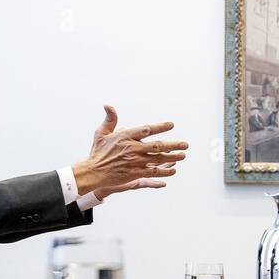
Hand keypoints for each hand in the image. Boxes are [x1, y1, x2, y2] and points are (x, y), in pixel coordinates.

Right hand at [72, 105, 188, 195]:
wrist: (93, 172)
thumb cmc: (98, 151)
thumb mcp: (101, 133)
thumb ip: (110, 119)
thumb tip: (108, 105)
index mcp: (125, 136)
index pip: (146, 129)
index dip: (159, 127)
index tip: (171, 124)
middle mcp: (132, 148)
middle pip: (157, 145)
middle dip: (173, 145)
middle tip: (185, 144)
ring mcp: (135, 161)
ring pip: (158, 158)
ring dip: (172, 157)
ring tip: (183, 155)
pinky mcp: (135, 173)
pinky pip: (153, 171)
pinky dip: (164, 171)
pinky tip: (173, 170)